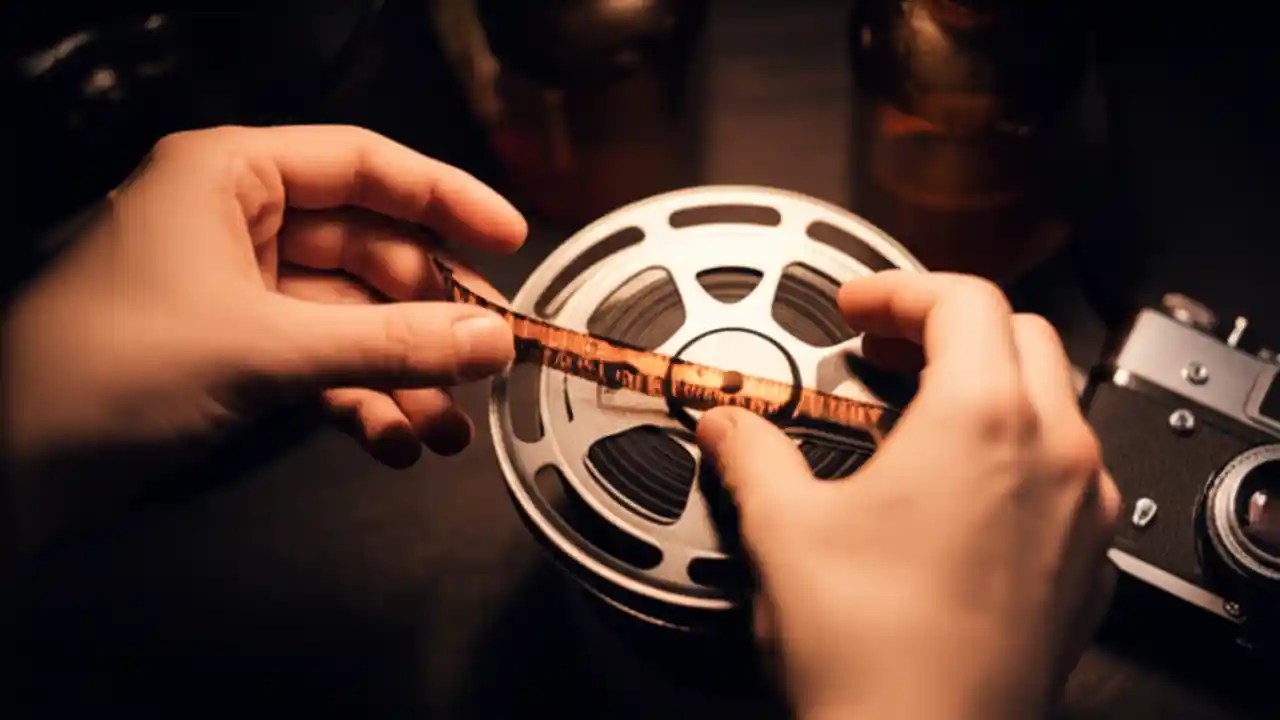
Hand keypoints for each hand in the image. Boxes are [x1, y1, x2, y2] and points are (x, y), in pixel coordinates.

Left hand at [3, 125, 524, 550]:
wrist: (14, 469)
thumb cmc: (111, 372)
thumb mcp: (267, 349)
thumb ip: (391, 343)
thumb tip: (493, 342)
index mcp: (231, 176)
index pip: (365, 165)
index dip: (446, 199)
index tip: (509, 240)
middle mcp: (236, 221)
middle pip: (367, 250)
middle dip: (427, 316)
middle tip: (486, 358)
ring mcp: (235, 289)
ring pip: (348, 317)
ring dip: (401, 372)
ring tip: (448, 429)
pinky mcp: (231, 350)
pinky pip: (318, 362)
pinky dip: (359, 400)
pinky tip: (395, 444)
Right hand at [696, 273, 1120, 718]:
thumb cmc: (873, 655)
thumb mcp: (785, 532)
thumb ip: (750, 454)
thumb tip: (725, 424)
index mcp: (982, 422)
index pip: (964, 300)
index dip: (899, 287)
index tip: (857, 306)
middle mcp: (1053, 455)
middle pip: (1020, 335)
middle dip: (948, 325)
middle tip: (884, 347)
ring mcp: (1080, 513)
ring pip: (1054, 403)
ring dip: (990, 386)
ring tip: (920, 417)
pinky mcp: (1086, 566)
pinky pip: (1068, 475)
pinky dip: (1019, 453)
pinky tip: (961, 495)